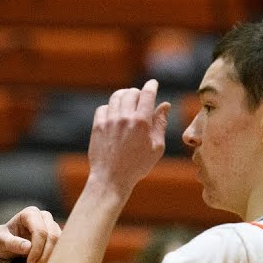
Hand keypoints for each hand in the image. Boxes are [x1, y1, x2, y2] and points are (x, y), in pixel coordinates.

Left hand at [0, 206, 61, 262]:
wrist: (5, 242)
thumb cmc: (2, 239)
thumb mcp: (1, 242)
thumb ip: (12, 243)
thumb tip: (28, 247)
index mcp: (30, 213)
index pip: (40, 231)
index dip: (37, 249)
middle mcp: (44, 216)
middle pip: (53, 236)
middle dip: (45, 255)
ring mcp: (52, 225)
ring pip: (59, 243)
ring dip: (50, 259)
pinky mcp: (55, 236)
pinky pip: (60, 248)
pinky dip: (53, 259)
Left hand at [87, 79, 169, 197]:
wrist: (111, 178)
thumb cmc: (137, 166)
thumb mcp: (156, 147)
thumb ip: (160, 123)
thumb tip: (165, 105)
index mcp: (142, 122)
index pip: (147, 94)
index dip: (151, 85)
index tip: (153, 83)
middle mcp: (125, 118)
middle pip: (131, 93)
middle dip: (138, 92)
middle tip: (140, 97)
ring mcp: (109, 121)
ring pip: (116, 97)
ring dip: (124, 96)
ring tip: (127, 101)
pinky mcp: (97, 126)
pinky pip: (103, 108)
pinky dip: (110, 107)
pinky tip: (114, 113)